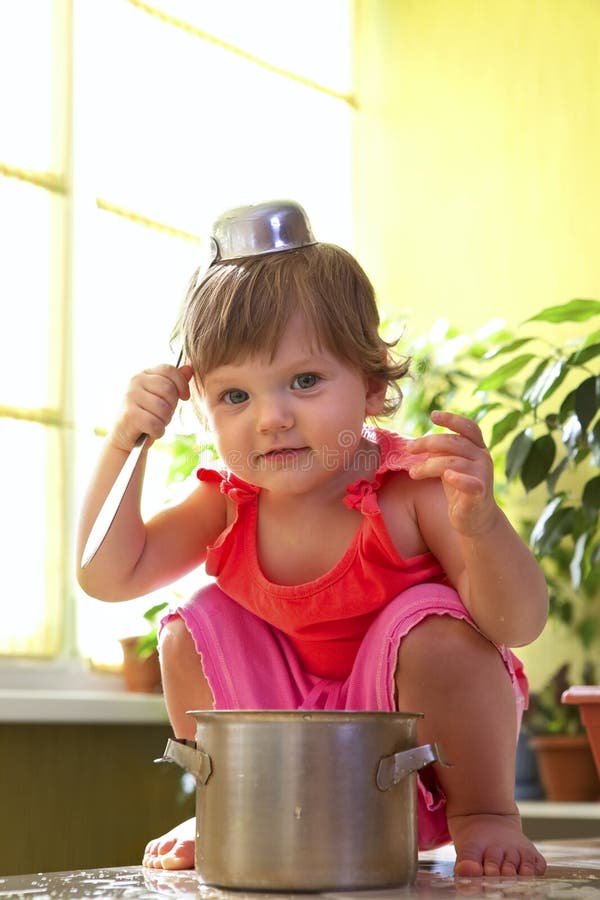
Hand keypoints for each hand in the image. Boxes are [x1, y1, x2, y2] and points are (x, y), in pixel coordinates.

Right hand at [110, 363, 193, 451]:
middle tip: (162, 415)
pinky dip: (157, 432)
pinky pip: (155, 424)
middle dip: (172, 407)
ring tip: (155, 423)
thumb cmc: (147, 416)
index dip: (182, 384)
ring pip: (163, 409)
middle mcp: (135, 381)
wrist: (124, 437)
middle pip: (169, 390)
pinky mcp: (129, 414)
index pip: (169, 370)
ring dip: (164, 422)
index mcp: (144, 374)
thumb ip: (175, 383)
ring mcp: (131, 396)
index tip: (185, 397)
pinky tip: (150, 432)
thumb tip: (189, 369)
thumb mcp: (163, 398)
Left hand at [408, 410, 498, 536]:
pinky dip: (457, 478)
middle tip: (409, 448)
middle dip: (428, 443)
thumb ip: (443, 452)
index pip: (468, 427)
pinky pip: (469, 482)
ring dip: (427, 466)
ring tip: (413, 473)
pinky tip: (447, 476)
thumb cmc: (460, 488)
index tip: (433, 415)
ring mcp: (483, 475)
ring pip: (451, 462)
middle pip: (453, 442)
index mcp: (478, 448)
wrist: (475, 519)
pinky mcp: (479, 493)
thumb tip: (421, 442)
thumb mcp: (451, 465)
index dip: (452, 419)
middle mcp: (483, 458)